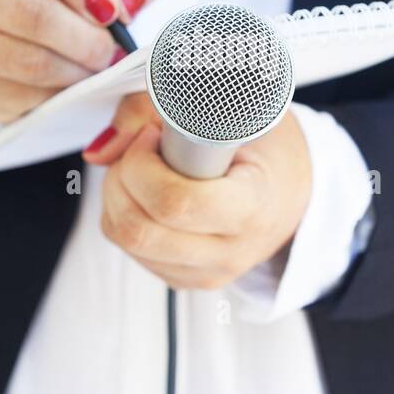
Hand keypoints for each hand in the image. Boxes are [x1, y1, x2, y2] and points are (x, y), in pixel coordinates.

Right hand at [0, 0, 164, 122]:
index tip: (111, 10)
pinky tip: (71, 84)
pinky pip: (22, 97)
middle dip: (87, 40)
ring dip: (77, 72)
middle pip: (31, 14)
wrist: (27, 31)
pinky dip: (58, 96)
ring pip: (27, 62)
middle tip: (114, 51)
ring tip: (98, 68)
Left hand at [83, 93, 312, 289]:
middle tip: (140, 145)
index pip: (175, 203)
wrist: (293, 190)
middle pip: (138, 229)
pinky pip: (129, 249)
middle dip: (121, 177)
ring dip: (117, 193)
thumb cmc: (268, 146)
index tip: (156, 132)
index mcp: (252, 209)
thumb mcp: (233, 115)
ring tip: (145, 164)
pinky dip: (124, 212)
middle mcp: (229, 252)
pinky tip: (150, 189)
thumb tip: (100, 150)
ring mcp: (205, 273)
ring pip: (125, 239)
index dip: (146, 162)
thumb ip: (161, 114)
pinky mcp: (184, 279)